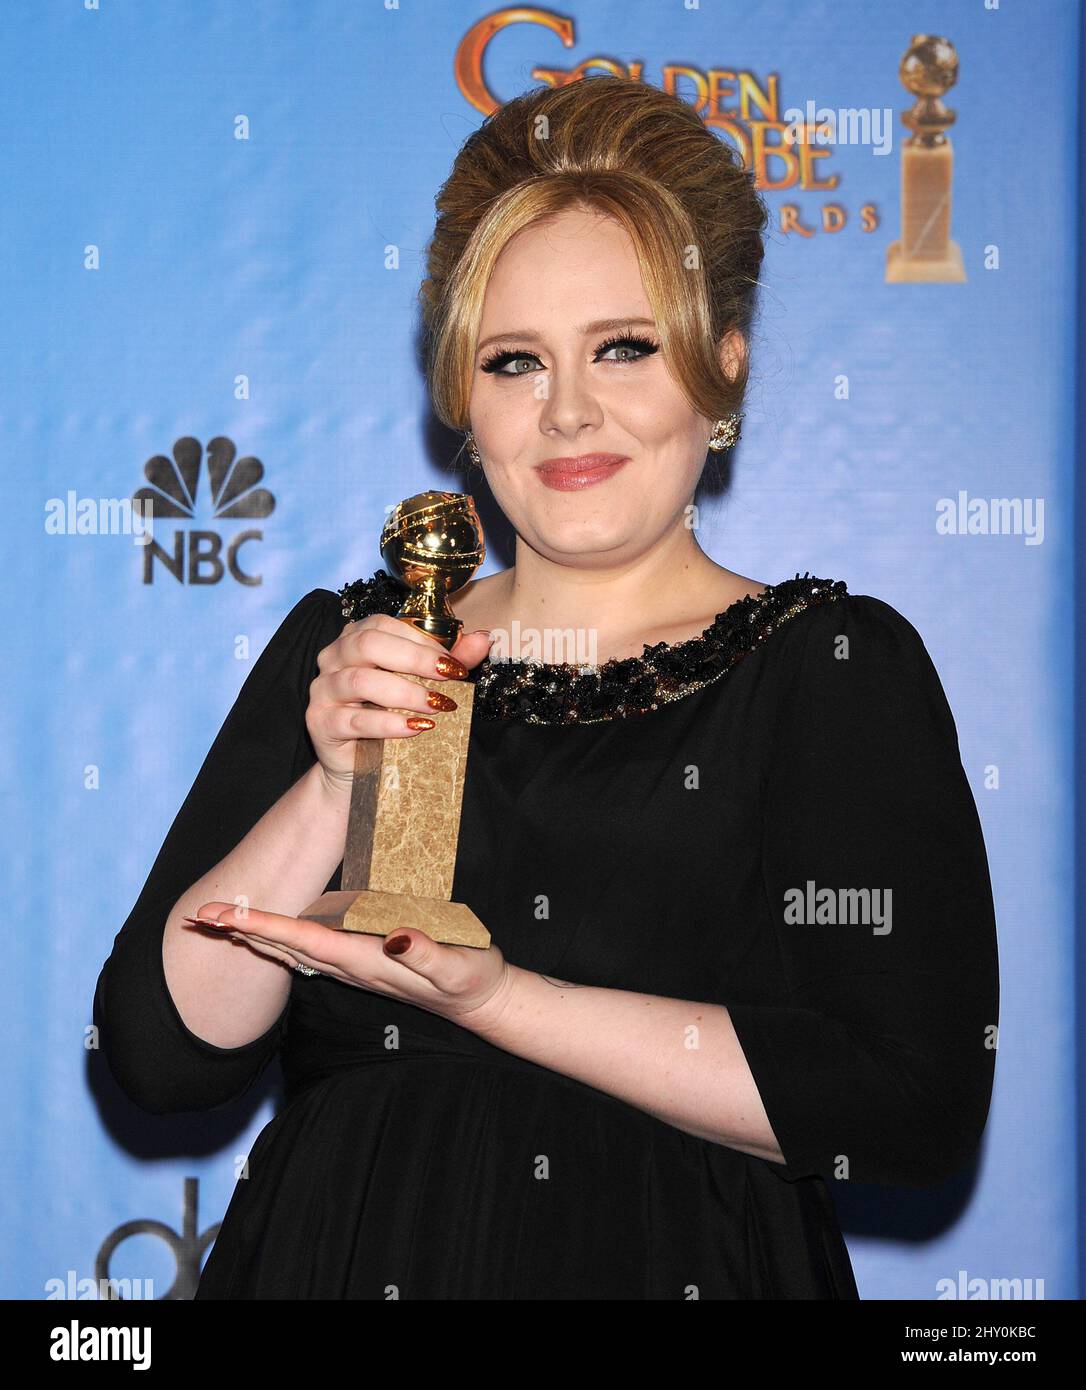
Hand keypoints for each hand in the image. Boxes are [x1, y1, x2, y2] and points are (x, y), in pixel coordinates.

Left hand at [186, 901, 515, 1027]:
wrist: (478, 1001)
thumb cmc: (470, 977)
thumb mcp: (457, 963)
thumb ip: (426, 952)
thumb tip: (396, 937)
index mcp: (363, 960)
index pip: (301, 940)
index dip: (261, 925)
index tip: (223, 915)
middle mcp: (348, 966)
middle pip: (282, 947)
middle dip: (239, 931)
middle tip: (196, 915)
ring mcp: (351, 966)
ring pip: (289, 950)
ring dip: (252, 934)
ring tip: (217, 919)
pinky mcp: (358, 962)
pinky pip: (306, 950)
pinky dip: (279, 937)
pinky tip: (268, 931)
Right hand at [307, 613, 492, 790]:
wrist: (361, 764)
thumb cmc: (391, 715)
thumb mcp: (422, 685)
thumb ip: (449, 661)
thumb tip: (484, 638)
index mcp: (355, 638)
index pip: (384, 625)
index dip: (422, 641)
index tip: (454, 663)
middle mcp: (333, 658)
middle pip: (369, 645)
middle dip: (415, 660)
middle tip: (450, 678)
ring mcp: (323, 690)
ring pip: (360, 681)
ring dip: (405, 693)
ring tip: (438, 707)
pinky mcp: (320, 723)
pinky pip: (353, 720)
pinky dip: (388, 723)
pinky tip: (415, 729)